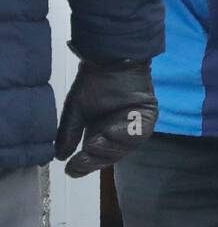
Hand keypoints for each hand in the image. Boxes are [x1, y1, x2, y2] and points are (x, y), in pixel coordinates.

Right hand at [55, 60, 157, 177]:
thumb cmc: (95, 81)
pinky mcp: (148, 115)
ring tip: (92, 144)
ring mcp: (135, 125)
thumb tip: (60, 156)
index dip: (84, 165)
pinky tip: (108, 131)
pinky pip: (139, 131)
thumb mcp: (76, 109)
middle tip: (81, 159)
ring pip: (124, 147)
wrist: (112, 57)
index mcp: (102, 133)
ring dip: (108, 148)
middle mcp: (119, 132)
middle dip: (94, 159)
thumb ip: (69, 133)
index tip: (71, 168)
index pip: (95, 156)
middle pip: (109, 155)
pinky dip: (124, 134)